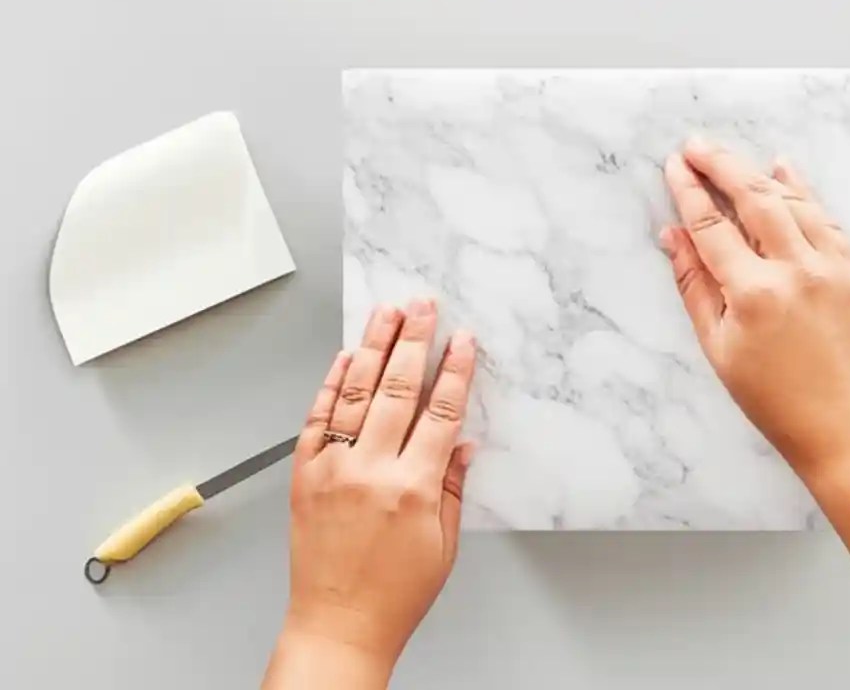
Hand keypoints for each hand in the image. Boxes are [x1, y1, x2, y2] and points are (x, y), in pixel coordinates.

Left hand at [266, 300, 477, 686]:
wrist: (338, 624)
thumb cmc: (394, 594)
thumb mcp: (444, 544)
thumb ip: (453, 486)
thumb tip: (461, 441)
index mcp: (413, 489)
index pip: (441, 413)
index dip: (455, 371)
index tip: (463, 341)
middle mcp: (370, 471)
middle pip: (398, 389)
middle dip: (415, 340)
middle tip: (424, 306)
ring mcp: (332, 470)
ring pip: (356, 392)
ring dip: (375, 347)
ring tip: (387, 313)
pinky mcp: (304, 476)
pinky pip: (318, 418)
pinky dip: (332, 383)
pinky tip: (347, 357)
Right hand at [660, 137, 849, 480]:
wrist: (838, 423)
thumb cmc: (769, 397)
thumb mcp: (716, 346)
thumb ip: (694, 284)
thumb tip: (672, 236)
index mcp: (754, 294)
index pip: (712, 225)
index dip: (689, 192)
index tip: (674, 167)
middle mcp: (796, 270)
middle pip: (753, 197)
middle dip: (721, 165)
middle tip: (695, 144)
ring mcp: (830, 267)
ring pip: (791, 201)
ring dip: (758, 173)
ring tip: (729, 156)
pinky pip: (825, 217)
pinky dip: (804, 191)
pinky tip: (784, 171)